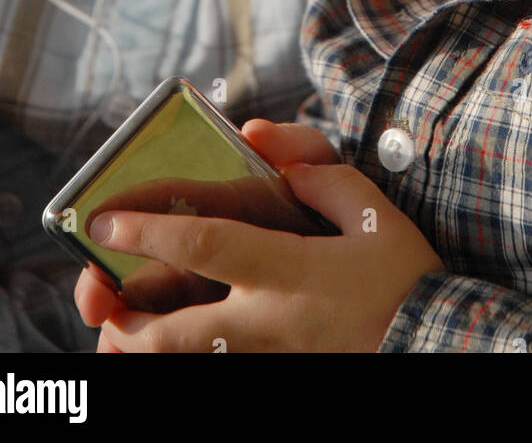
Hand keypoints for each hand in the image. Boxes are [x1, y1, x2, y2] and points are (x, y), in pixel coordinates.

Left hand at [78, 123, 443, 351]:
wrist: (438, 343)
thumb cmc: (405, 276)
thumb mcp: (373, 213)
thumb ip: (321, 177)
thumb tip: (273, 154)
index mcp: (291, 273)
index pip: (206, 248)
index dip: (149, 234)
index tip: (105, 222)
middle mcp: (269, 325)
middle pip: (173, 334)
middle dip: (122, 318)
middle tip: (93, 294)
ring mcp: (269, 361)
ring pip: (185, 367)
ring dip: (141, 350)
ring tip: (117, 329)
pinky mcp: (276, 377)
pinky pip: (214, 373)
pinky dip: (181, 361)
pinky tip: (164, 345)